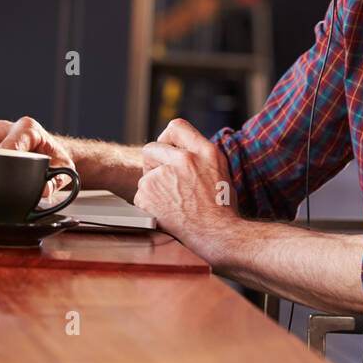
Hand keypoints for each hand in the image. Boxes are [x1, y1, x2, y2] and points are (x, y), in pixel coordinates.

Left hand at [135, 119, 238, 257]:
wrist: (219, 236)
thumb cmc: (222, 209)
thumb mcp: (220, 171)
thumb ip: (200, 156)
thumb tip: (180, 150)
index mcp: (204, 151)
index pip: (176, 127)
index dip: (166, 139)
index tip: (167, 150)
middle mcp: (184, 159)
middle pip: (151, 149)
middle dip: (153, 164)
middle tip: (165, 182)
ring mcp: (164, 175)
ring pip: (145, 176)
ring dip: (153, 189)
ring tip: (174, 204)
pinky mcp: (149, 193)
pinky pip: (140, 196)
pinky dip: (148, 206)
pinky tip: (166, 214)